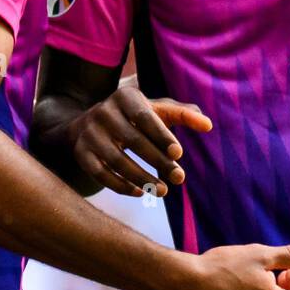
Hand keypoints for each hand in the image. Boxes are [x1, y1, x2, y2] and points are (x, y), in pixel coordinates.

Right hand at [69, 85, 211, 196]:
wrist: (89, 124)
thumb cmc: (135, 117)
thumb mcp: (157, 110)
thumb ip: (183, 114)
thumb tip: (208, 125)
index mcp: (124, 97)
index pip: (144, 117)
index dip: (162, 136)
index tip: (179, 154)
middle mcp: (103, 112)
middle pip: (133, 141)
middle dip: (158, 162)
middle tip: (179, 178)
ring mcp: (89, 133)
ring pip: (116, 161)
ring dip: (142, 178)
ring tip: (163, 191)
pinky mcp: (81, 153)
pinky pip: (101, 174)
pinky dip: (121, 186)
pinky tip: (140, 193)